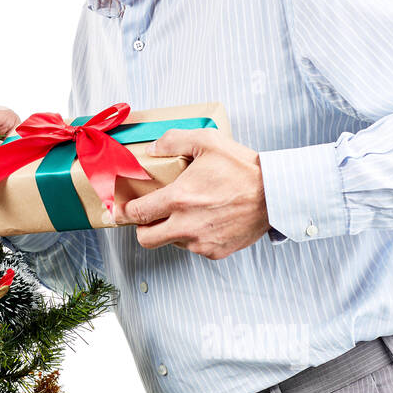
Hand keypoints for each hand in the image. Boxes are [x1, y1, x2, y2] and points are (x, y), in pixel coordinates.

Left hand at [115, 130, 269, 259]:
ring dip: (170, 231)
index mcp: (179, 199)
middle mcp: (186, 225)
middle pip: (146, 239)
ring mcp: (201, 241)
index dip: (122, 213)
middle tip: (146, 216)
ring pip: (171, 243)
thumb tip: (152, 148)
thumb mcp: (207, 141)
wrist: (276, 194)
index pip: (137, 213)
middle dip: (141, 228)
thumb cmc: (243, 168)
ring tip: (186, 212)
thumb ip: (174, 141)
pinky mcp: (216, 251)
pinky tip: (205, 220)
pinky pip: (195, 248)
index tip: (116, 211)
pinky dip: (193, 237)